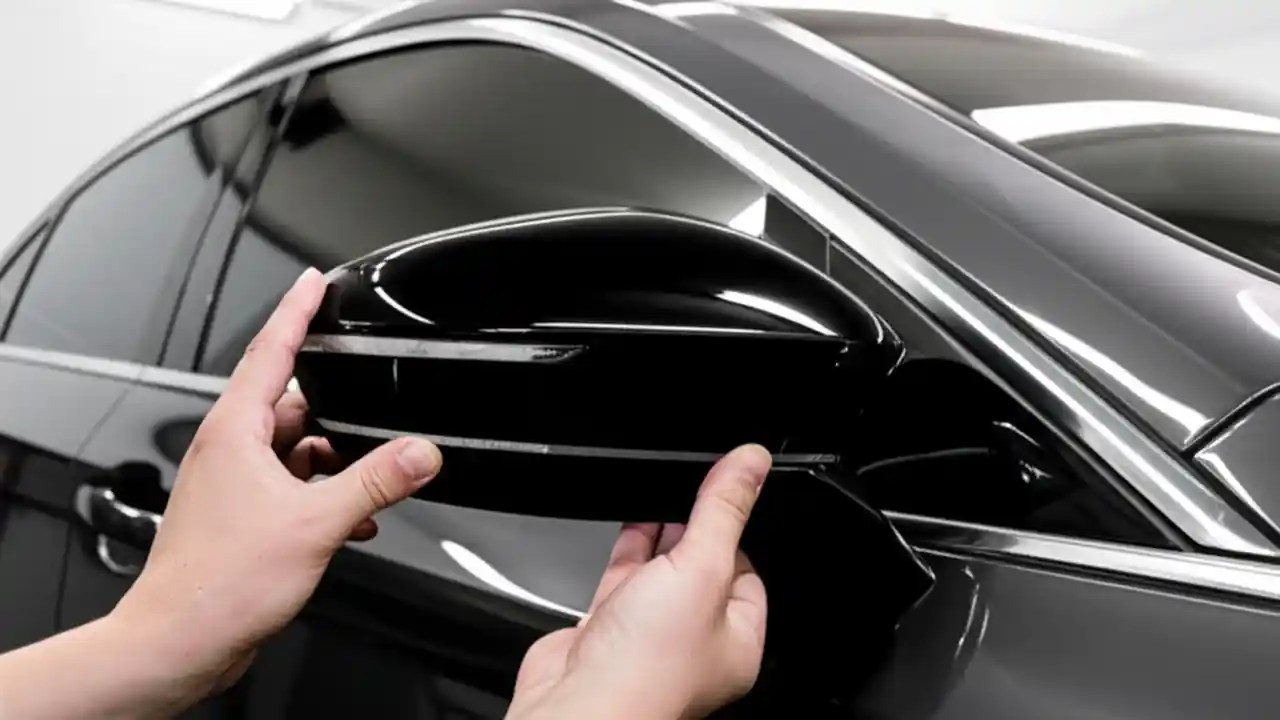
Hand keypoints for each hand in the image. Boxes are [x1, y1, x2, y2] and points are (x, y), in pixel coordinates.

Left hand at [109, 268, 441, 710]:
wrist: (181, 641)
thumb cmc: (219, 583)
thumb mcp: (316, 523)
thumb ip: (376, 482)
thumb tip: (421, 452)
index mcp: (235, 433)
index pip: (270, 350)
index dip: (297, 311)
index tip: (314, 282)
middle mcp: (229, 451)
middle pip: (292, 403)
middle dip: (336, 408)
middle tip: (373, 409)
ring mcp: (232, 483)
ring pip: (295, 448)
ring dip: (333, 461)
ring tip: (368, 481)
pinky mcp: (241, 515)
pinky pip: (290, 484)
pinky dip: (323, 493)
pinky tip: (352, 519)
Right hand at [507, 445, 771, 719]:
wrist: (581, 704)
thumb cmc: (648, 668)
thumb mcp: (702, 569)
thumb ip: (723, 512)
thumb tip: (752, 463)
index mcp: (736, 643)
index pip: (748, 574)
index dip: (736, 533)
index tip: (728, 493)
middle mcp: (693, 645)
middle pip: (702, 570)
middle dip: (696, 530)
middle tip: (695, 487)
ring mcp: (647, 637)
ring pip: (661, 573)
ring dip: (661, 535)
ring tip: (666, 493)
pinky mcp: (606, 630)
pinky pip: (623, 579)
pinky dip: (628, 548)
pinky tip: (632, 520)